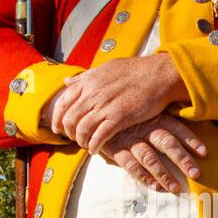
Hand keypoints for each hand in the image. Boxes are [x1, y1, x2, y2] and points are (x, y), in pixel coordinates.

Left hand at [47, 54, 187, 152]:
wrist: (159, 74)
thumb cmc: (136, 70)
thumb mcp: (106, 67)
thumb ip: (85, 76)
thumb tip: (67, 81)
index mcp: (89, 81)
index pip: (63, 101)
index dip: (57, 117)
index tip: (57, 127)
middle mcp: (93, 93)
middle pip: (70, 118)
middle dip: (68, 132)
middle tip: (73, 139)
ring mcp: (106, 106)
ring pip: (82, 129)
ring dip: (81, 141)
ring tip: (85, 145)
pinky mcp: (119, 117)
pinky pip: (99, 136)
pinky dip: (94, 145)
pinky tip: (95, 150)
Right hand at [100, 113, 205, 191]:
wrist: (96, 114)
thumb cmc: (129, 117)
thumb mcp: (146, 112)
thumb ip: (164, 121)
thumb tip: (188, 133)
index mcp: (155, 117)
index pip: (177, 128)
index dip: (191, 140)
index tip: (204, 153)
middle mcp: (145, 127)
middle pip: (167, 143)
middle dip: (183, 160)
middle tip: (195, 174)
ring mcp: (130, 139)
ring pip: (150, 157)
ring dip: (164, 174)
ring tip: (176, 188)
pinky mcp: (116, 149)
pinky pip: (131, 165)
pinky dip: (143, 176)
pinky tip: (154, 186)